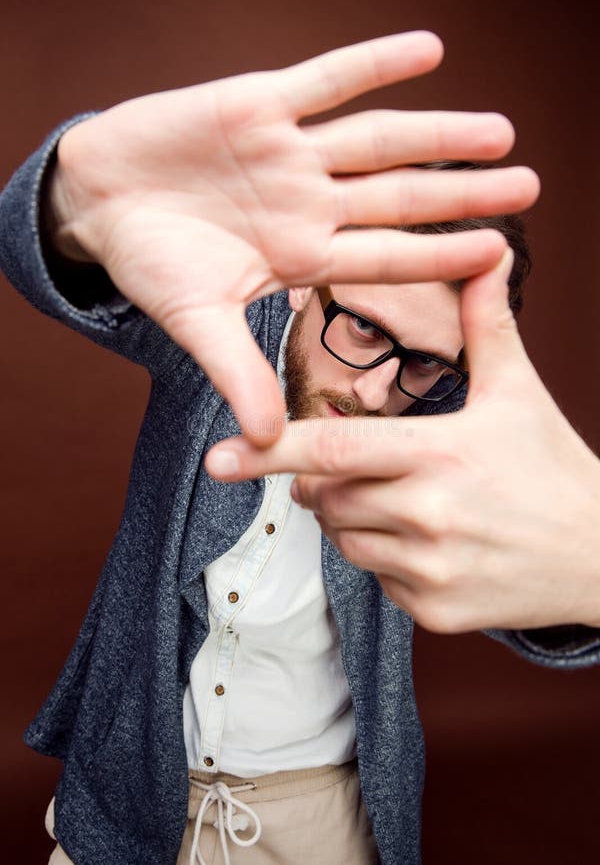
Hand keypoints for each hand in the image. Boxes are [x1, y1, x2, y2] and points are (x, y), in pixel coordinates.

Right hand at [48, 31, 537, 444]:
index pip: (385, 257)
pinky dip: (373, 62)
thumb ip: (237, 372)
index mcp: (301, 254)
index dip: (440, 255)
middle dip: (462, 193)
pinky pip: (324, 78)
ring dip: (439, 133)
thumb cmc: (150, 263)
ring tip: (500, 132)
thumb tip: (266, 441)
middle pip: (400, 197)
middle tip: (528, 187)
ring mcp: (290, 152)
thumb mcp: (196, 322)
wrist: (101, 201)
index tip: (498, 254)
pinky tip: (429, 49)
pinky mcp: (258, 102)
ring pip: (377, 138)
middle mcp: (308, 202)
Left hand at [205, 255, 599, 631]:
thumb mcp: (519, 392)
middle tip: (356, 469)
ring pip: (346, 540)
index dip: (268, 452)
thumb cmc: (554, 467)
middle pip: (327, 497)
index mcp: (440, 452)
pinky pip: (377, 580)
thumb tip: (482, 256)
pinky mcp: (437, 611)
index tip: (217, 459)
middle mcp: (429, 515)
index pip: (332, 451)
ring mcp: (432, 569)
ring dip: (354, 519)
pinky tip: (431, 543)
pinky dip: (387, 559)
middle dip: (323, 482)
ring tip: (407, 503)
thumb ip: (486, 324)